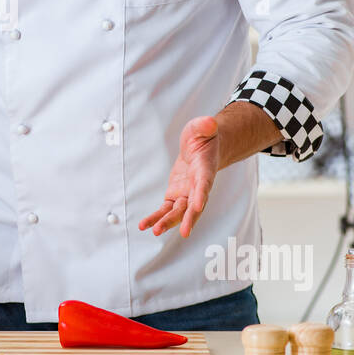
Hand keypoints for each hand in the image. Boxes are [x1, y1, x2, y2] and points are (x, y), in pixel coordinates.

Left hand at [139, 114, 219, 237]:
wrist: (202, 148)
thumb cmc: (204, 138)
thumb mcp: (203, 128)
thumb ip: (205, 126)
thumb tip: (209, 122)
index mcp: (205, 170)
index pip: (204, 183)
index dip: (201, 194)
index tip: (198, 206)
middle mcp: (197, 186)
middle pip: (193, 205)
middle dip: (188, 218)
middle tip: (184, 232)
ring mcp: (186, 193)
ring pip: (178, 211)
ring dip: (167, 222)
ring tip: (155, 231)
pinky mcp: (175, 195)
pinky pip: (165, 209)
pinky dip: (156, 218)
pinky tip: (144, 226)